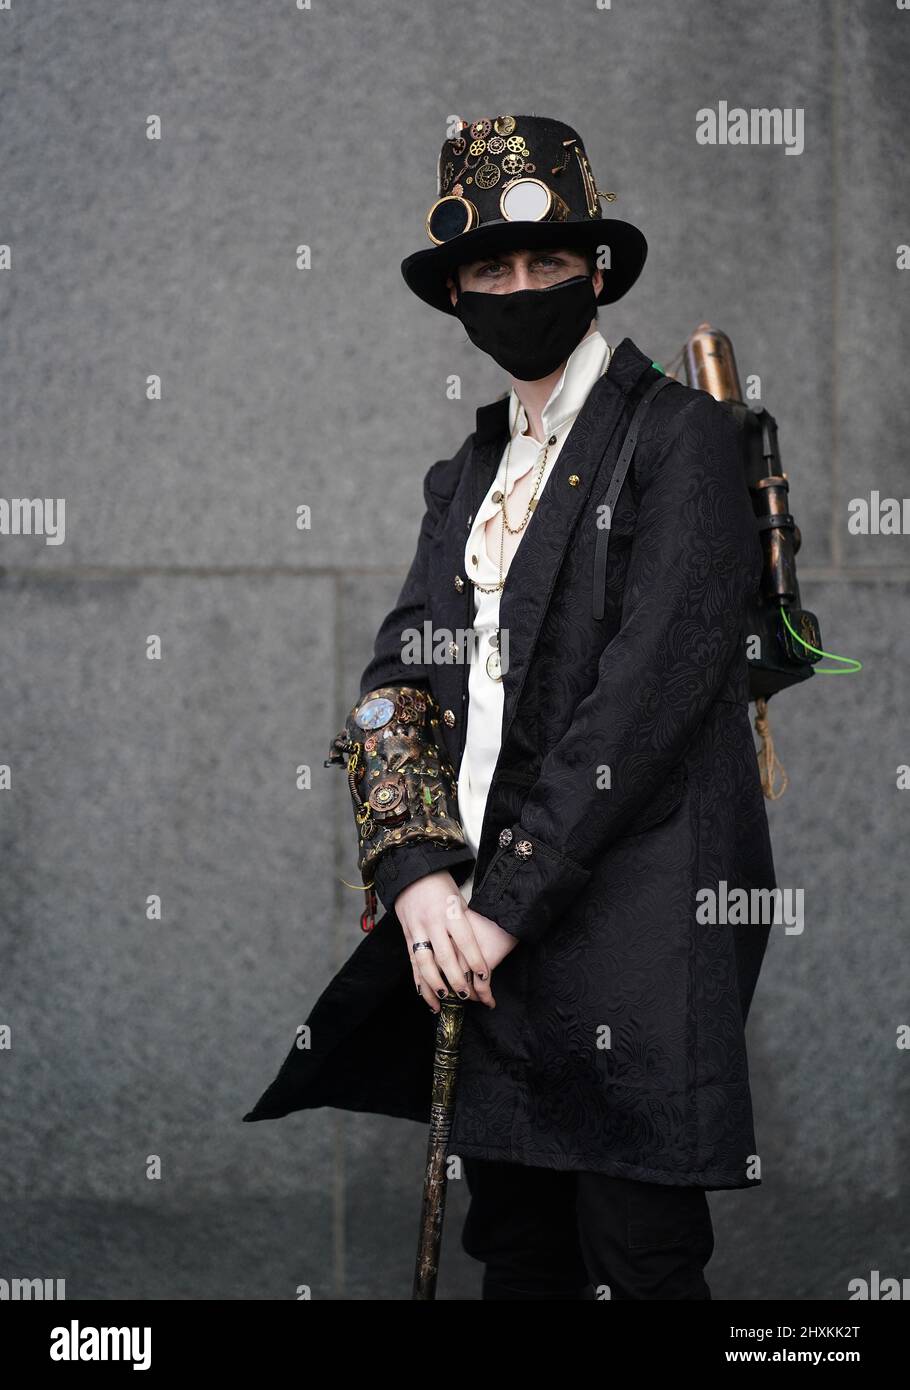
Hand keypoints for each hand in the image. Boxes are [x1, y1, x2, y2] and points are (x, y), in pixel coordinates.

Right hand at [395, 870, 518, 1012]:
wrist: (411, 873)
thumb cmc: (441, 885)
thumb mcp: (458, 899)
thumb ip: (464, 923)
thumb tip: (476, 949)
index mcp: (449, 911)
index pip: (465, 941)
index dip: (475, 960)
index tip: (484, 977)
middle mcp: (432, 922)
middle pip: (444, 956)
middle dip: (455, 978)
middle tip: (466, 995)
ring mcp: (416, 929)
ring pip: (424, 962)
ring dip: (434, 983)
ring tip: (444, 999)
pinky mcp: (406, 934)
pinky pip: (412, 961)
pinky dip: (418, 980)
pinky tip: (425, 994)